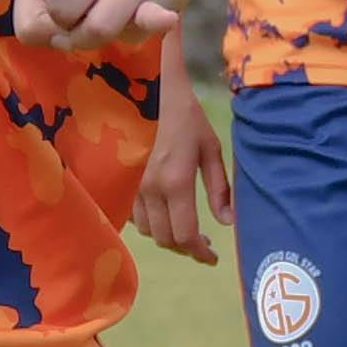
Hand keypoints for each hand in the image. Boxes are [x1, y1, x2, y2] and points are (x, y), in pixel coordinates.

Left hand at [0, 0, 179, 53]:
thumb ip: (31, 16)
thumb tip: (56, 37)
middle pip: (62, 9)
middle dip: (56, 24)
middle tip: (65, 17)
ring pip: (94, 28)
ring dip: (81, 39)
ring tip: (84, 26)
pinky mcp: (151, 5)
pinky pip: (151, 16)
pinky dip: (156, 20)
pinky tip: (163, 18)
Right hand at [131, 86, 234, 264]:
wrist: (146, 89)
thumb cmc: (185, 115)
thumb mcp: (210, 148)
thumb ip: (219, 188)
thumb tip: (227, 222)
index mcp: (176, 182)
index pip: (185, 235)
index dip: (199, 253)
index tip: (212, 258)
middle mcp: (149, 190)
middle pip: (165, 239)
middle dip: (186, 247)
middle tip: (203, 244)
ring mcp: (130, 186)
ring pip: (148, 231)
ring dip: (167, 235)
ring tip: (184, 227)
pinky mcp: (120, 181)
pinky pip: (133, 215)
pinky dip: (150, 222)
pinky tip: (163, 211)